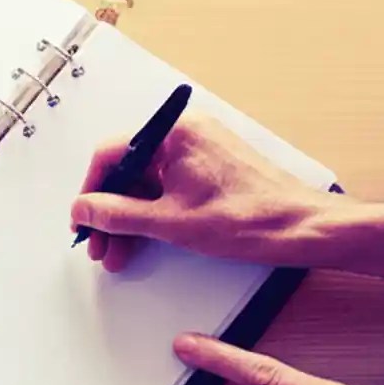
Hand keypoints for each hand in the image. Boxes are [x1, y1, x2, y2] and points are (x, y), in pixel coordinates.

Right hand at [70, 112, 334, 271]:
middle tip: (100, 244)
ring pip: (148, 182)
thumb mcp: (169, 222)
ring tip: (120, 251)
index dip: (91, 191)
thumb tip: (83, 209)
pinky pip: (168, 185)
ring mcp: (199, 150)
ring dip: (130, 217)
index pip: (112, 154)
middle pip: (129, 170)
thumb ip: (117, 214)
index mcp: (175, 133)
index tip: (83, 219)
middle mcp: (186, 134)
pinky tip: (144, 239)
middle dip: (110, 211)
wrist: (300, 229)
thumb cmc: (250, 218)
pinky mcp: (210, 168)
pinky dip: (154, 212)